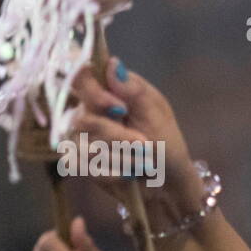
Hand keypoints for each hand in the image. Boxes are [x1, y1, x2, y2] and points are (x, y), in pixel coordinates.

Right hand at [69, 58, 205, 231]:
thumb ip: (133, 91)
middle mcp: (93, 109)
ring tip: (143, 160)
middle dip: (115, 133)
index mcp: (113, 90)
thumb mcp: (157, 116)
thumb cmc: (168, 147)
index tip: (117, 107)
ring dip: (120, 154)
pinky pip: (88, 164)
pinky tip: (131, 174)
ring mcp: (84, 136)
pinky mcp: (83, 160)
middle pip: (82, 113)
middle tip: (141, 142)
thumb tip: (112, 63)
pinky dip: (114, 171)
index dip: (93, 92)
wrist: (168, 187)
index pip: (83, 77)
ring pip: (85, 143)